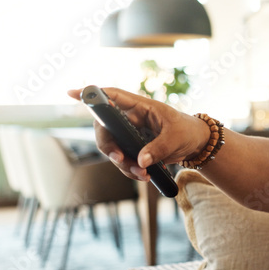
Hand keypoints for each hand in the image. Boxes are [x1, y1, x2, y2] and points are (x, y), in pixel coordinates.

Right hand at [68, 87, 207, 180]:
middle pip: (104, 129)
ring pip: (112, 149)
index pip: (112, 96)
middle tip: (120, 159)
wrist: (196, 144)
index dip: (92, 95)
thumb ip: (158, 148)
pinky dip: (129, 170)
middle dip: (109, 147)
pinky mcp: (132, 149)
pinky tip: (144, 176)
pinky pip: (122, 160)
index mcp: (140, 106)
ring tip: (143, 175)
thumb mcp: (176, 138)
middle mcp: (129, 119)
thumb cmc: (187, 131)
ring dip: (122, 164)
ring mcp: (128, 134)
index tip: (72, 93)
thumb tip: (141, 161)